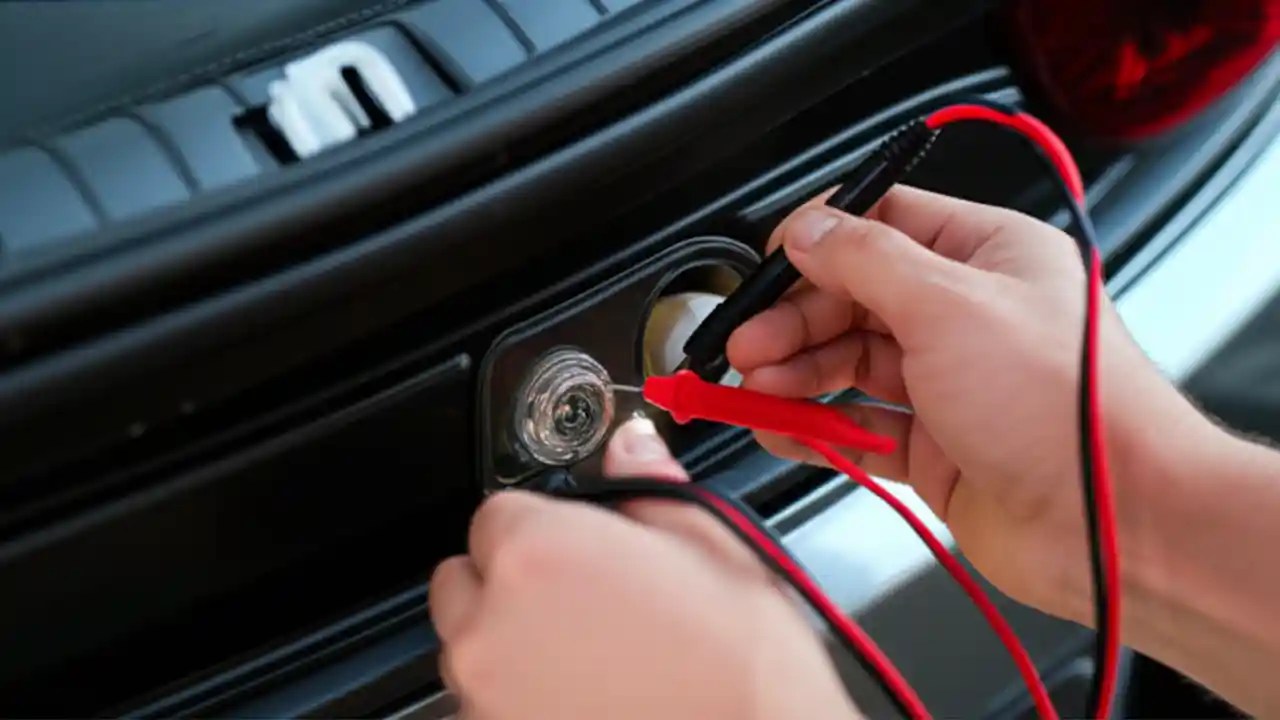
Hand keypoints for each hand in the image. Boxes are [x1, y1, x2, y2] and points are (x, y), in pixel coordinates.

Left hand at [429, 419, 859, 719]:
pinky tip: (588, 695)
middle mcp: (492, 629)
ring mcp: (487, 698)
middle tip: (583, 598)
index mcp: (536, 553)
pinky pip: (489, 705)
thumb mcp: (709, 543)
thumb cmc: (739, 664)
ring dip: (512, 644)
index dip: (542, 523)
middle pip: (465, 582)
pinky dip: (523, 699)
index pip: (495, 511)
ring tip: (593, 654)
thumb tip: (628, 448)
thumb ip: (644, 484)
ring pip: (472, 650)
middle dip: (511, 582)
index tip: (577, 542)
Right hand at [726, 185, 1210, 618]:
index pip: (883, 225)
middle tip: (747, 346)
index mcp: (987, 256)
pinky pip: (860, 426)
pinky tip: (782, 429)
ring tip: (755, 392)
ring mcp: (951, 382)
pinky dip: (817, 428)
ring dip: (796, 375)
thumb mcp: (950, 305)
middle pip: (855, 298)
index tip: (766, 270)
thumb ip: (865, 261)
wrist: (1112, 526)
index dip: (818, 243)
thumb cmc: (1065, 407)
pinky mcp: (937, 447)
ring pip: (851, 363)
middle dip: (794, 321)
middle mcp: (968, 314)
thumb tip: (808, 231)